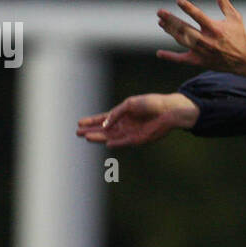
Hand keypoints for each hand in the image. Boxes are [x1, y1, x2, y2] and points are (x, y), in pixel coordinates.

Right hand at [75, 93, 198, 147]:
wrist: (167, 110)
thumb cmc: (150, 103)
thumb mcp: (130, 104)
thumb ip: (116, 113)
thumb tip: (104, 124)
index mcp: (122, 114)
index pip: (103, 118)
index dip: (92, 121)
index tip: (80, 122)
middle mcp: (124, 124)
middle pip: (104, 129)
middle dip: (91, 131)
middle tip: (78, 132)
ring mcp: (130, 132)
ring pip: (111, 136)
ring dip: (99, 137)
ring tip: (86, 136)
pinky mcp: (138, 139)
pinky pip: (124, 142)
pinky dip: (116, 143)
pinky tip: (106, 143)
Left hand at [156, 0, 245, 78]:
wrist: (244, 61)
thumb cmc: (239, 36)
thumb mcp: (235, 18)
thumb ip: (224, 3)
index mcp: (216, 29)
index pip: (199, 16)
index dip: (188, 8)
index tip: (178, 1)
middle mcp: (207, 41)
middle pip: (185, 29)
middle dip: (172, 20)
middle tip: (160, 12)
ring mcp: (202, 52)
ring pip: (182, 41)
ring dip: (170, 31)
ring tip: (161, 22)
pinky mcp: (199, 61)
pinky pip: (182, 60)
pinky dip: (170, 57)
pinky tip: (159, 53)